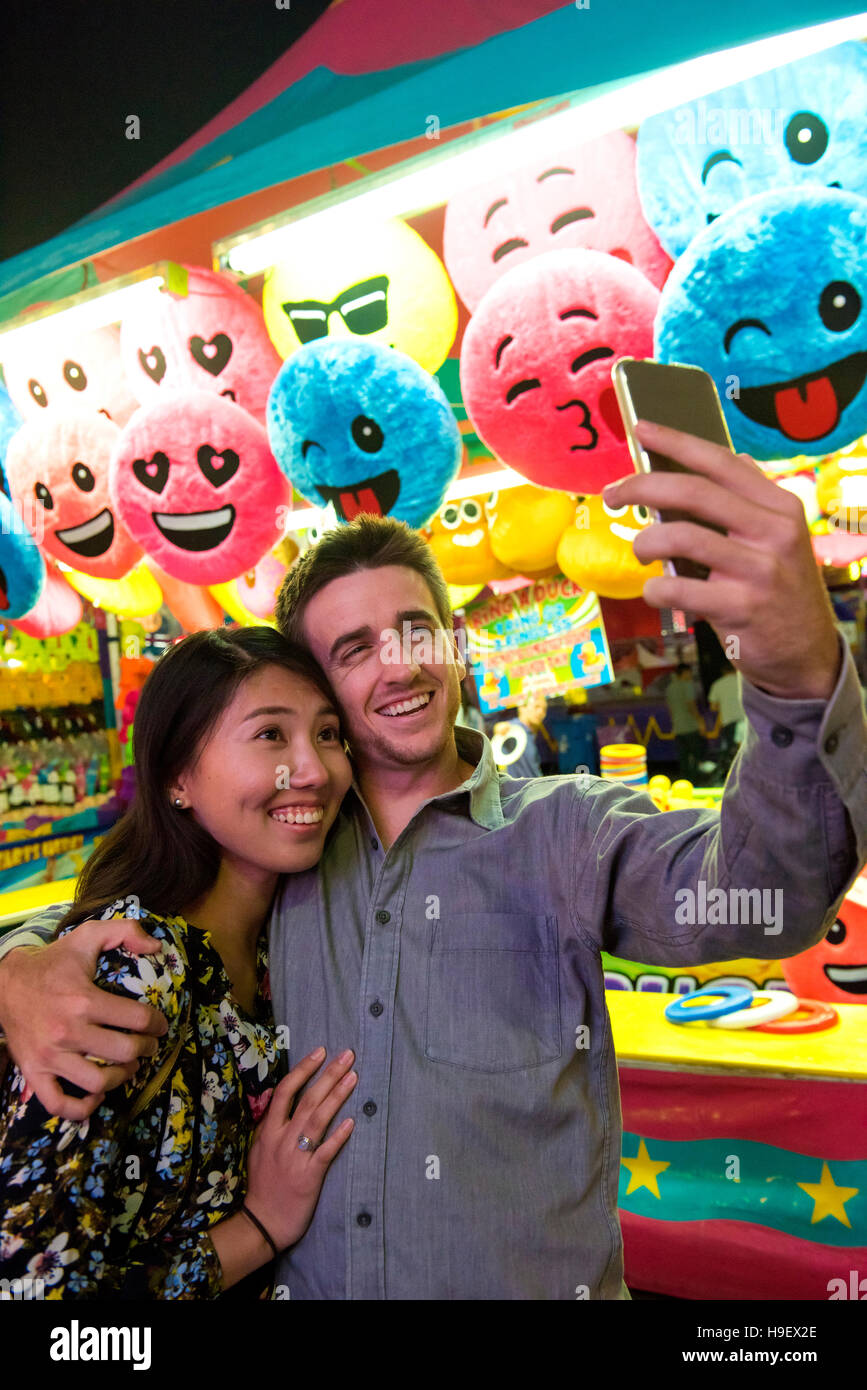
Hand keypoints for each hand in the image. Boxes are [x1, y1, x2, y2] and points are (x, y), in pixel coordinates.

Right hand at [0, 918, 167, 1119]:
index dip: (158, 1023)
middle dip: (145, 1049)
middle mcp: (67, 1031)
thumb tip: (156, 944)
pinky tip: (97, 1093)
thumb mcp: (88, 936)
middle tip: (148, 1045)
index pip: (137, 1019)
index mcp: (84, 1000)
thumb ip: (125, 930)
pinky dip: (82, 1107)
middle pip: (123, 1052)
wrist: (5, 983)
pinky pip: (59, 1104)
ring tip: (128, 1066)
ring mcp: (49, 1056)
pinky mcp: (34, 1072)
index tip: (160, 1025)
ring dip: (121, 1077)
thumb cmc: (53, 961)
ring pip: (97, 1081)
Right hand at [245, 1047, 356, 1251]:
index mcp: (268, 1130)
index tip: (320, 1051)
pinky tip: (352, 1121)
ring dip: (337, 1096)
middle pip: (307, 1099)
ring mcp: (296, 1156)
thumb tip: (278, 1095)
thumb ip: (269, 1124)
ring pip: (318, 1119)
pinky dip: (338, 1135)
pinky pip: (326, 1151)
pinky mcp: (309, 1175)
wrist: (263, 1221)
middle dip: (328, 1074)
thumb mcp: (258, 1149)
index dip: (303, 1069)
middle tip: (348, 1055)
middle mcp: (282, 1139)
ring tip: (353, 1077)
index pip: (285, 1091)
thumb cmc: (263, 1185)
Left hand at [604, 420, 840, 699]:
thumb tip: (729, 458)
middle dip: (643, 486)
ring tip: (640, 551)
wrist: (805, 651)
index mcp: (779, 505)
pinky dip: (655, 589)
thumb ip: (753, 500)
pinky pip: (679, 589)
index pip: (722, 462)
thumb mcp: (779, 537)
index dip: (677, 442)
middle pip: (694, 492)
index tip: (641, 430)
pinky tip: (655, 591)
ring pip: (681, 537)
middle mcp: (773, 531)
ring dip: (645, 542)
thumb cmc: (778, 588)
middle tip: (613, 494)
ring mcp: (758, 570)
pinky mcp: (741, 607)